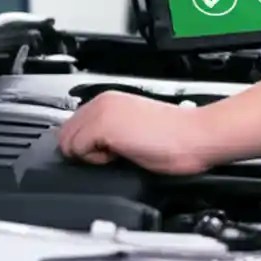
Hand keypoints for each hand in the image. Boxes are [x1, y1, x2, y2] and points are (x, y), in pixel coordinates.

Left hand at [57, 91, 210, 174]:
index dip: (86, 145)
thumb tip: (92, 147)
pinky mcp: (103, 126)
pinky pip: (78, 150)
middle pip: (65, 134)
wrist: (195, 136)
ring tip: (120, 154)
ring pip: (68, 143)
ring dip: (89, 156)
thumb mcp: (135, 129)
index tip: (106, 152)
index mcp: (110, 100)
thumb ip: (110, 133)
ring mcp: (101, 112)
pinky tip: (121, 155)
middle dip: (83, 150)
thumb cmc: (175, 138)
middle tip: (114, 154)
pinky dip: (96, 160)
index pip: (74, 126)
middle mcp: (102, 101)